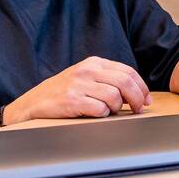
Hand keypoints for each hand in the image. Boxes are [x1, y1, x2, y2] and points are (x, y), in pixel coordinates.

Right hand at [8, 56, 151, 122]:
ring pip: (114, 96)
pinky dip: (103, 114)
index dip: (142, 87)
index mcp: (94, 63)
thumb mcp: (86, 78)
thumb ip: (108, 80)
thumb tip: (137, 93)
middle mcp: (87, 70)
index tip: (146, 100)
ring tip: (109, 112)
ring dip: (117, 108)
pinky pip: (100, 109)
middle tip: (138, 110)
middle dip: (137, 99)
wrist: (32, 103)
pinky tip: (96, 114)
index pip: (128, 72)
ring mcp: (78, 85)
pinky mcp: (72, 100)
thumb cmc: (63, 92)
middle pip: (125, 83)